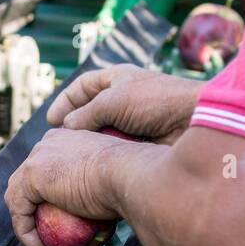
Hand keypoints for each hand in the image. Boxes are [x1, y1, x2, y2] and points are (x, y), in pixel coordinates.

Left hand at [5, 127, 131, 245]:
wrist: (130, 176)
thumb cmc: (130, 181)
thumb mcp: (111, 178)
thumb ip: (97, 185)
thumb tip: (101, 207)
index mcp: (66, 139)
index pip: (46, 169)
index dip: (46, 197)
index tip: (62, 222)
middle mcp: (48, 143)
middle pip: (26, 182)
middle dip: (32, 211)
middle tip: (48, 238)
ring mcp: (37, 157)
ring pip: (18, 196)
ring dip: (28, 225)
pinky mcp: (31, 175)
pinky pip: (19, 211)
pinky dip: (27, 234)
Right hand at [47, 64, 196, 144]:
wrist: (194, 121)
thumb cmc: (156, 101)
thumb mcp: (114, 101)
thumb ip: (86, 114)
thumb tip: (66, 129)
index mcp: (117, 79)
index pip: (82, 88)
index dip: (64, 102)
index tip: (50, 122)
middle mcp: (123, 99)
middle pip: (89, 113)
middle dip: (74, 128)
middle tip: (57, 144)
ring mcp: (132, 122)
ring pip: (101, 134)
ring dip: (88, 144)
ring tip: (73, 158)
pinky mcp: (140, 143)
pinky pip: (115, 149)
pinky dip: (104, 156)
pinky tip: (95, 166)